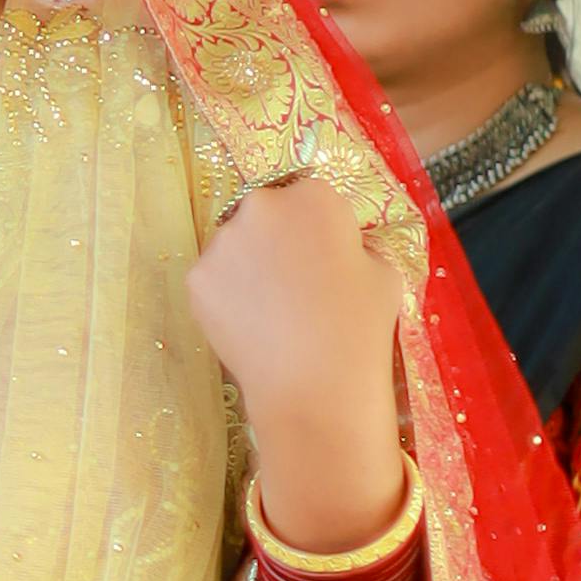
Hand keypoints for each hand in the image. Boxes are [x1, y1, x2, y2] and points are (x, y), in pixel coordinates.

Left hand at [186, 172, 405, 536]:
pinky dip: (227, 295)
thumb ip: (356, 245)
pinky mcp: (197, 277)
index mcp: (314, 196)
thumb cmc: (361, 327)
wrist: (315, 386)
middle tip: (291, 283)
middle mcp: (262, 206)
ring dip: (248, 265)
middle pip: (265, 212)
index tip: (322, 254)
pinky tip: (250, 324)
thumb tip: (338, 249)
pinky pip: (215, 277)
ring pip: (235, 244)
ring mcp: (223, 241)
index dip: (316, 226)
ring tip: (270, 311)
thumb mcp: (384, 272)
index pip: (310, 194)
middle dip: (276, 238)